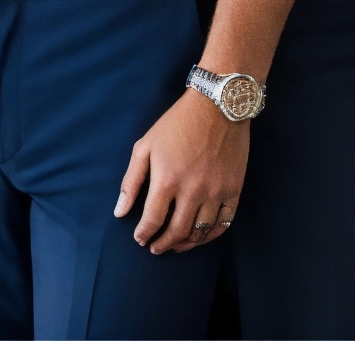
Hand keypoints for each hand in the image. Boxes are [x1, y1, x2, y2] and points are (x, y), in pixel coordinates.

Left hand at [116, 90, 247, 252]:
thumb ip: (131, 181)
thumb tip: (120, 211)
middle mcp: (193, 190)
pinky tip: (200, 236)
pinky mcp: (234, 190)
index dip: (144, 233)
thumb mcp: (146, 146)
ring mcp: (216, 192)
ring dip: (186, 244)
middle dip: (163, 244)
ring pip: (200, 231)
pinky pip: (224, 223)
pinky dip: (211, 235)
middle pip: (177, 230)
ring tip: (176, 246)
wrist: (217, 106)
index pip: (153, 219)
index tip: (140, 239)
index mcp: (167, 179)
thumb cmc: (176, 124)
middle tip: (156, 248)